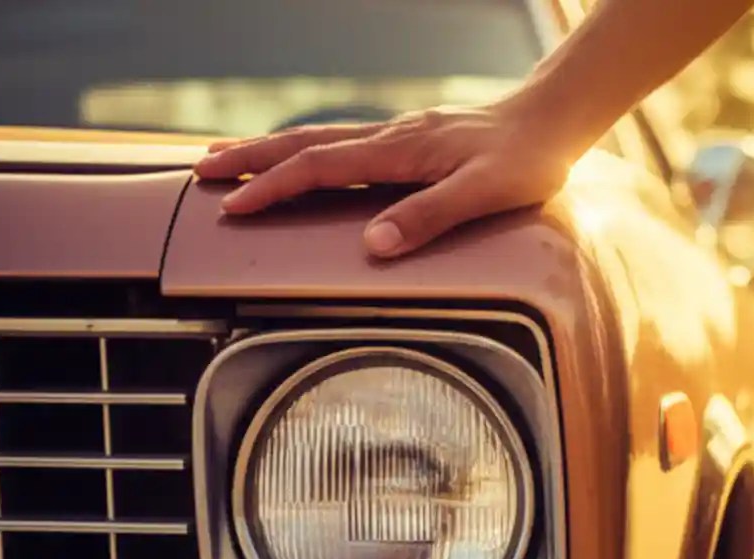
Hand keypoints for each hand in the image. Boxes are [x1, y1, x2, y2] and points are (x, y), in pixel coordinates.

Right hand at [194, 103, 577, 257]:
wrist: (552, 119)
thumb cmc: (527, 160)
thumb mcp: (484, 194)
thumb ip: (429, 217)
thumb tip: (373, 245)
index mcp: (400, 150)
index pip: (320, 167)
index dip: (275, 188)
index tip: (234, 207)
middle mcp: (390, 136)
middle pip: (304, 144)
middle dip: (251, 159)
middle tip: (201, 174)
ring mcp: (398, 135)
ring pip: (319, 139)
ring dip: (270, 150)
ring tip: (228, 158)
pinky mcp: (409, 140)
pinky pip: (342, 142)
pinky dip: (306, 150)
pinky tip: (299, 157)